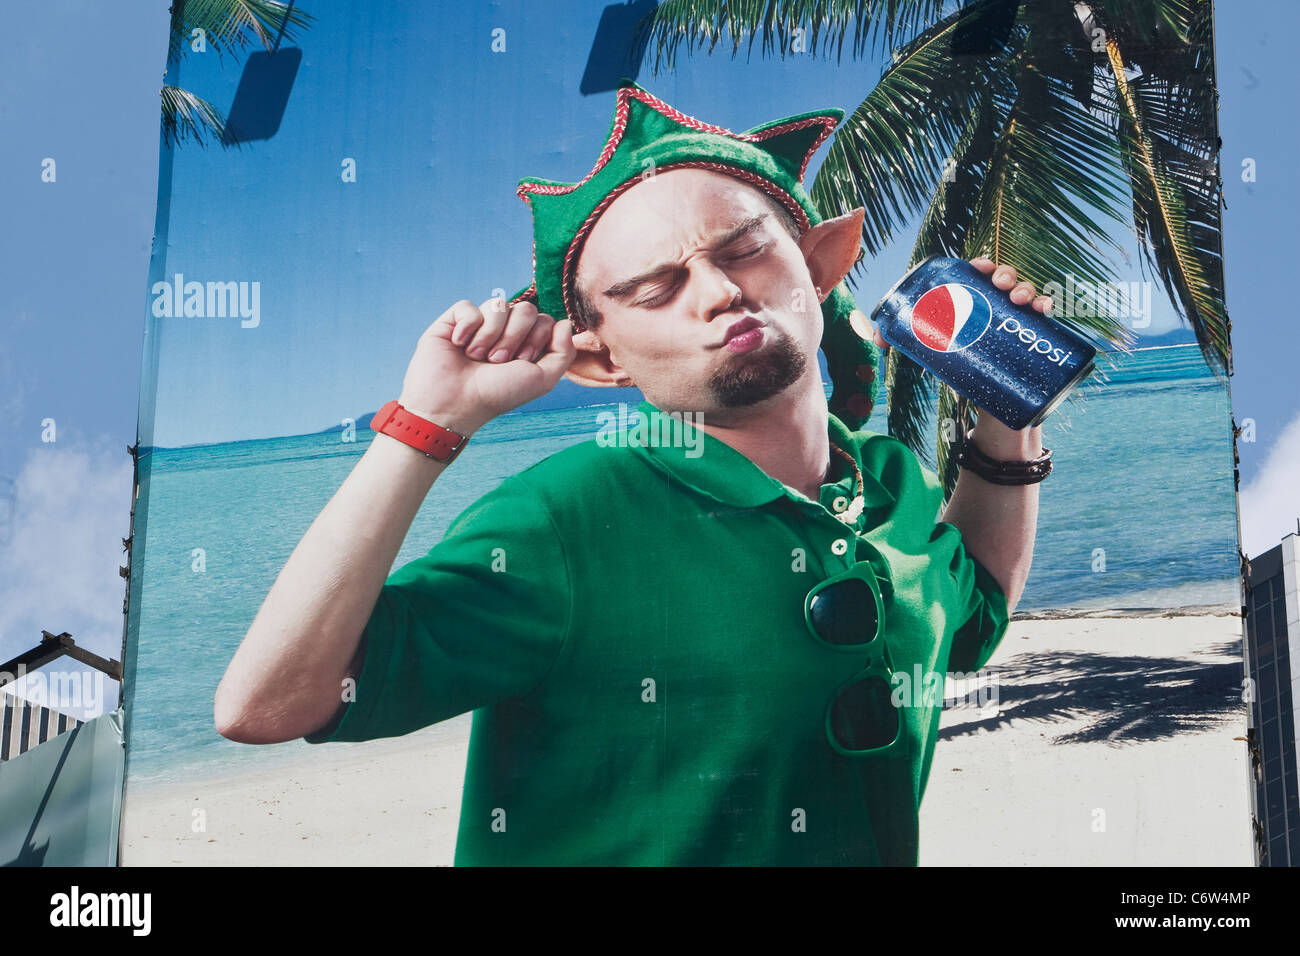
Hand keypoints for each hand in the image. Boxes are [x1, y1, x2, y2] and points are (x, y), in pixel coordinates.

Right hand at [398, 297, 575, 434]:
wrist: (456, 404)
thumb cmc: (498, 395)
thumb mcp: (542, 379)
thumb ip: (563, 352)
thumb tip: (565, 322)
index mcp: (525, 341)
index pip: (544, 319)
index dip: (535, 340)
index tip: (519, 363)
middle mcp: (504, 330)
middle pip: (525, 309)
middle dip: (514, 338)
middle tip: (497, 362)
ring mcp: (479, 323)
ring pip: (498, 304)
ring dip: (490, 336)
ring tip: (476, 358)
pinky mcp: (453, 320)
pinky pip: (468, 306)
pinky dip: (467, 328)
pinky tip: (459, 345)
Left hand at [849, 257, 1055, 353]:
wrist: (981, 396)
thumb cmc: (955, 361)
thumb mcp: (928, 348)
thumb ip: (900, 339)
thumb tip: (873, 338)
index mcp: (973, 299)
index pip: (980, 273)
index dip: (982, 265)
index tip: (978, 268)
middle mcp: (997, 305)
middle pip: (1005, 279)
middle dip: (1005, 274)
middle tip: (999, 285)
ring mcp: (1015, 319)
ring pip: (1025, 292)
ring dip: (1026, 288)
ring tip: (1019, 300)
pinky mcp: (1030, 337)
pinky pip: (1043, 316)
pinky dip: (1046, 306)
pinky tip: (1044, 308)